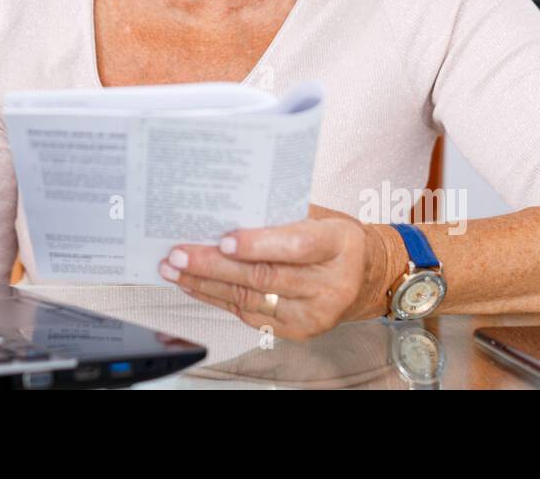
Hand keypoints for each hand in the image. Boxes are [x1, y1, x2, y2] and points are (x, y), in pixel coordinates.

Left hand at [156, 205, 391, 340]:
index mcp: (339, 245)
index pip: (295, 246)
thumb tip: (224, 208)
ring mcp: (315, 313)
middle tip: (179, 253)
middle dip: (214, 265)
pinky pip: (249, 314)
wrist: (365, 276)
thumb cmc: (335, 238)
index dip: (257, 244)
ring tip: (174, 268)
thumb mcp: (320, 216)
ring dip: (206, 283)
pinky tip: (195, 285)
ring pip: (250, 299)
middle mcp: (331, 284)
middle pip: (264, 276)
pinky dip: (218, 298)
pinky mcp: (298, 331)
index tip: (223, 239)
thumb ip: (280, 214)